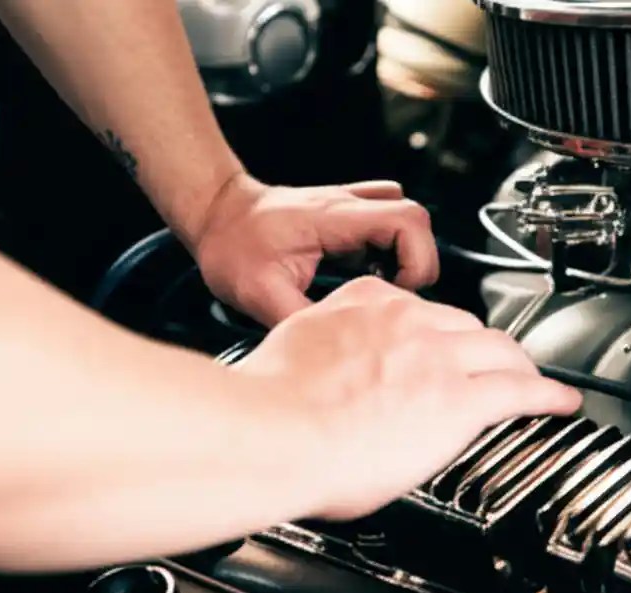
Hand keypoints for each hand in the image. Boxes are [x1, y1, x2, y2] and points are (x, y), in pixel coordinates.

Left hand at [181, 173, 438, 326]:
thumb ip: (301, 319)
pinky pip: (386, 222)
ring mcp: (347, 206)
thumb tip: (332, 349)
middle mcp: (347, 205)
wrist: (214, 215)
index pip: (407, 221)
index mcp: (334, 218)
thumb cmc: (231, 246)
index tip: (395, 292)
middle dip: (416, 262)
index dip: (417, 261)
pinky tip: (364, 275)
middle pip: (416, 219)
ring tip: (376, 286)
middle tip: (389, 294)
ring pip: (405, 218)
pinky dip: (388, 249)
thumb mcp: (258, 293)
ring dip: (403, 254)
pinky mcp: (345, 216)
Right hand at [234, 277, 581, 520]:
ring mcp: (437, 358)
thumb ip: (320, 349)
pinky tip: (560, 403)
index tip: (435, 344)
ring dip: (517, 365)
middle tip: (488, 365)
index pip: (415, 309)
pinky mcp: (460, 400)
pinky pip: (520, 391)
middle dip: (480, 346)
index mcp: (362, 305)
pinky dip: (548, 395)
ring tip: (530, 379)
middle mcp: (406, 322)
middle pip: (464, 325)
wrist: (273, 433)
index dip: (434, 331)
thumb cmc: (269, 408)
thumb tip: (324, 370)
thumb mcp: (290, 349)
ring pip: (498, 351)